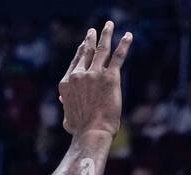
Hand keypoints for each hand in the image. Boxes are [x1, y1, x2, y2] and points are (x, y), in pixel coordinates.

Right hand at [58, 21, 132, 137]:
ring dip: (106, 34)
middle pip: (86, 52)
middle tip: (93, 31)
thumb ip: (66, 105)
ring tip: (109, 25)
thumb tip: (62, 100)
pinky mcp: (110, 77)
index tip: (84, 44)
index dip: (81, 51)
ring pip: (101, 49)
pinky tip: (128, 36)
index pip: (75, 62)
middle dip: (90, 40)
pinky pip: (118, 56)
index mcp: (67, 83)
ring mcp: (94, 74)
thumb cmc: (80, 130)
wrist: (91, 133)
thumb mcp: (67, 118)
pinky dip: (124, 44)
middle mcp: (78, 75)